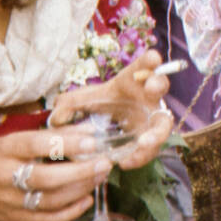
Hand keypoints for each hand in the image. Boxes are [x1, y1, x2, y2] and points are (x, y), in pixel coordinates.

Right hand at [0, 127, 108, 220]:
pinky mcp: (13, 219)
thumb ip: (39, 138)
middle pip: (48, 177)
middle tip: (104, 162)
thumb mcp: (4, 141)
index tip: (92, 139)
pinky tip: (86, 201)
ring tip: (99, 177)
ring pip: (51, 200)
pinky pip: (45, 220)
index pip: (37, 144)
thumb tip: (80, 130)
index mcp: (3, 150)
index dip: (66, 142)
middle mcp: (6, 176)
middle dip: (81, 171)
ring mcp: (9, 201)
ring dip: (81, 189)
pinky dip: (69, 212)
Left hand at [49, 49, 173, 170]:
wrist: (110, 125)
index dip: (150, 60)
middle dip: (158, 83)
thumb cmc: (102, 104)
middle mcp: (148, 96)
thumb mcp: (83, 101)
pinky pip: (152, 149)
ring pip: (164, 123)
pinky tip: (125, 162)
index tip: (154, 57)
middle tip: (152, 86)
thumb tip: (56, 119)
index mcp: (132, 81)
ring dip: (157, 132)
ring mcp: (153, 118)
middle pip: (160, 85)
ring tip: (144, 142)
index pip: (143, 65)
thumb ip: (68, 104)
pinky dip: (140, 157)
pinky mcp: (151, 140)